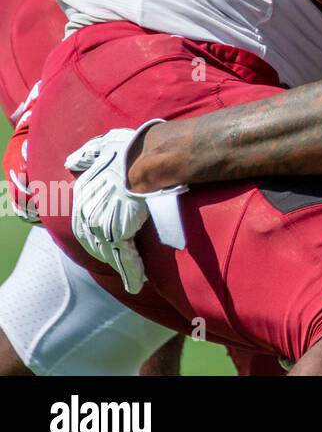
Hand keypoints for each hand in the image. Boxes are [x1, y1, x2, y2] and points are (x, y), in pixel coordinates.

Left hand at [65, 121, 184, 292]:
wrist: (140, 160)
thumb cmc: (125, 152)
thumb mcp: (99, 148)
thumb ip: (85, 156)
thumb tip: (71, 161)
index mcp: (83, 195)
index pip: (86, 223)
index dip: (98, 235)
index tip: (110, 242)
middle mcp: (87, 214)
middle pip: (96, 242)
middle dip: (109, 254)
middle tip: (123, 263)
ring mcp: (102, 226)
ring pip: (111, 253)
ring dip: (123, 267)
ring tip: (134, 279)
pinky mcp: (119, 234)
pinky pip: (126, 258)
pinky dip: (132, 272)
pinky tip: (136, 282)